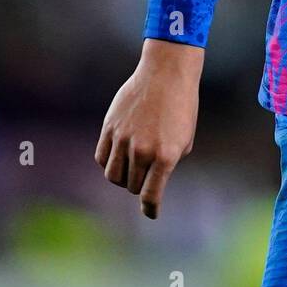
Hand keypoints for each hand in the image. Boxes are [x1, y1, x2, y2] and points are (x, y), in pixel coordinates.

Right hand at [95, 38, 202, 218]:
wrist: (167, 72)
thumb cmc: (182, 106)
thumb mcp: (185, 138)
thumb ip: (169, 162)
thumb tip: (153, 181)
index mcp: (166, 155)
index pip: (151, 195)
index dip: (150, 208)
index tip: (151, 213)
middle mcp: (142, 150)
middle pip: (132, 186)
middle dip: (140, 186)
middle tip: (146, 179)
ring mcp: (123, 139)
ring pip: (113, 176)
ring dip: (123, 178)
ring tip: (132, 168)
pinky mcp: (109, 127)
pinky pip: (102, 158)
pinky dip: (109, 162)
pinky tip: (119, 156)